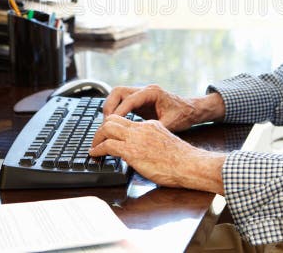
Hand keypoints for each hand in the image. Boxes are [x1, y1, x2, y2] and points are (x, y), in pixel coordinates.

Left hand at [89, 115, 225, 192]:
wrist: (189, 164)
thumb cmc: (181, 160)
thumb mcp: (165, 142)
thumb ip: (152, 141)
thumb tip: (143, 150)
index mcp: (150, 125)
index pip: (126, 120)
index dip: (114, 127)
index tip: (108, 134)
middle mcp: (141, 128)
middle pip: (113, 118)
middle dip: (101, 128)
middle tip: (96, 139)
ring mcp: (136, 138)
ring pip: (107, 128)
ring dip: (97, 137)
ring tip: (93, 146)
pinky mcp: (132, 151)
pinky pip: (108, 145)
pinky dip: (97, 149)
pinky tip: (94, 154)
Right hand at [102, 85, 224, 132]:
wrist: (192, 110)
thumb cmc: (184, 115)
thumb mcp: (170, 124)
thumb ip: (154, 128)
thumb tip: (138, 138)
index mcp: (152, 92)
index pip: (129, 100)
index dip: (118, 113)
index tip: (110, 125)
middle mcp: (144, 90)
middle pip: (118, 92)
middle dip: (109, 107)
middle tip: (105, 124)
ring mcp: (141, 95)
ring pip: (117, 96)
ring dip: (110, 109)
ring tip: (107, 125)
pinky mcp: (139, 101)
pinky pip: (122, 103)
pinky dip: (116, 112)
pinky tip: (115, 125)